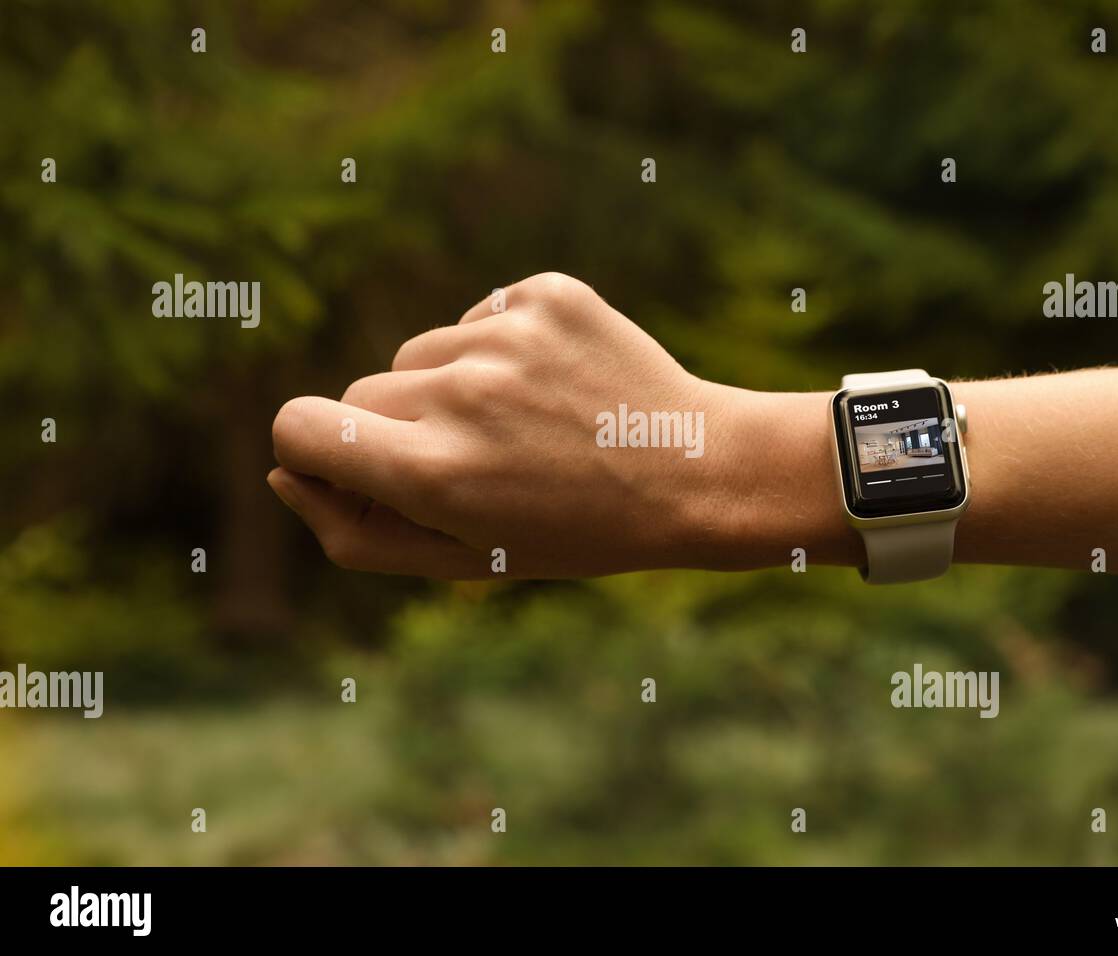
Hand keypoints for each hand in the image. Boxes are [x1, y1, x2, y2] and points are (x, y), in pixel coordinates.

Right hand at [268, 273, 853, 577]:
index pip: (299, 426)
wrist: (698, 472)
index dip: (312, 449)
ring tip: (525, 426)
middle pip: (362, 394)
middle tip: (477, 464)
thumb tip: (284, 471)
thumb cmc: (576, 530)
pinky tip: (553, 386)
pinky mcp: (545, 294)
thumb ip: (356, 531)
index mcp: (437, 472)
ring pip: (419, 354)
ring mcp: (508, 335)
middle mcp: (464, 394)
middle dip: (399, 432)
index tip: (354, 465)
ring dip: (450, 388)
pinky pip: (475, 317)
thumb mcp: (464, 561)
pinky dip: (497, 350)